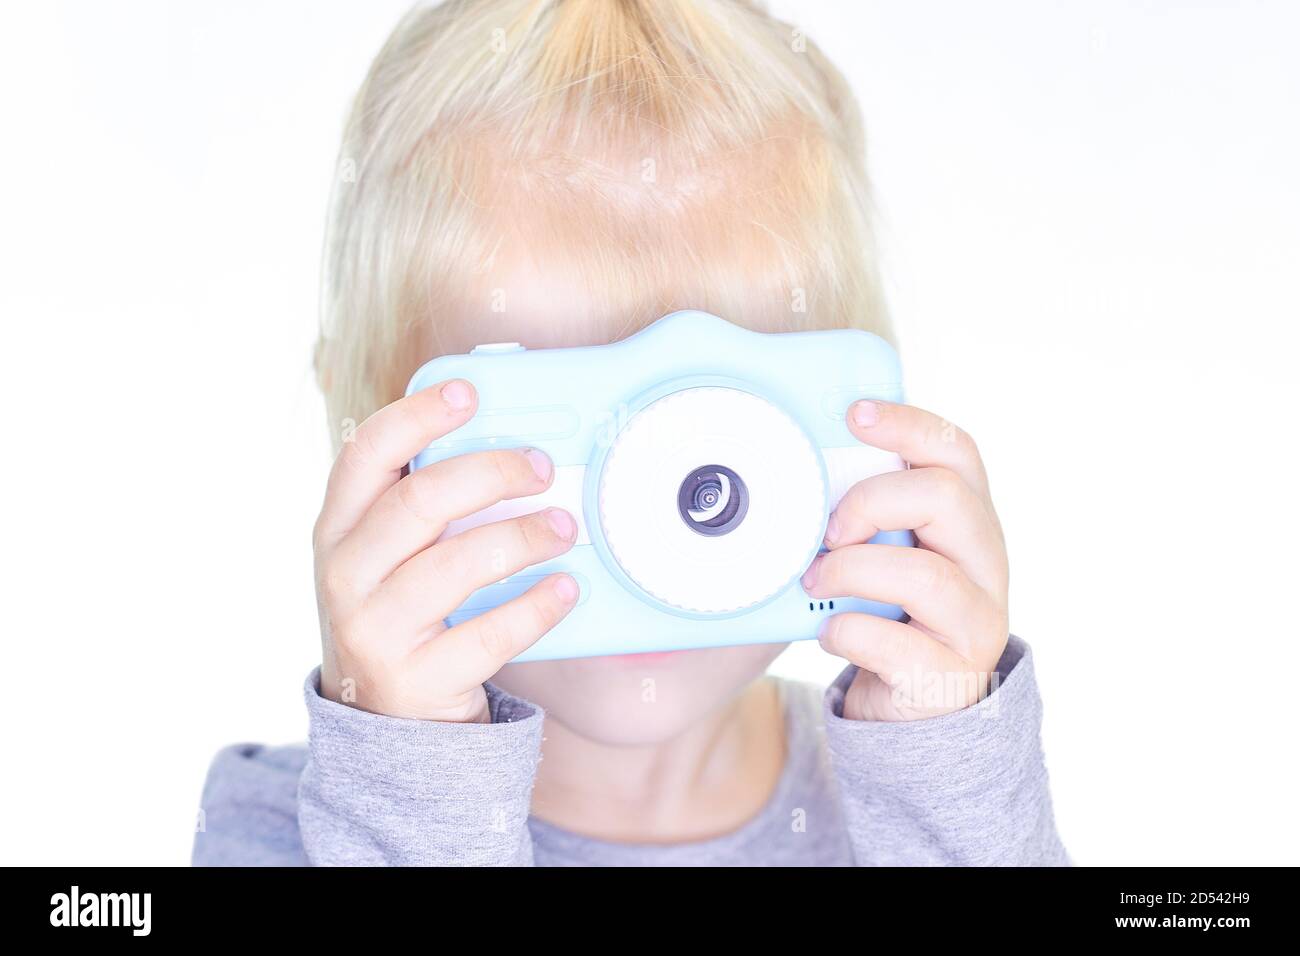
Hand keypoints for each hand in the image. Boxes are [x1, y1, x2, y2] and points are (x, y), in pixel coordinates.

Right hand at [312, 379, 578, 722]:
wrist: (384, 724)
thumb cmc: (402, 614)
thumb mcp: (389, 556)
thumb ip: (425, 507)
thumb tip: (508, 446)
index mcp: (338, 529)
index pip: (365, 454)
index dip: (416, 416)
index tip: (469, 392)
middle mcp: (345, 575)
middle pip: (417, 504)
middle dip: (488, 474)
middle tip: (540, 467)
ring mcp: (373, 632)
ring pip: (453, 567)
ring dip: (520, 538)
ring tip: (564, 526)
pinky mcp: (415, 681)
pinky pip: (485, 636)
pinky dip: (533, 608)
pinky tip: (566, 589)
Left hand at [804, 400, 1009, 720]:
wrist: (910, 716)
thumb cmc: (890, 616)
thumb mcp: (887, 551)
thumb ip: (869, 511)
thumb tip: (807, 457)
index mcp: (971, 522)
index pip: (958, 451)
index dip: (908, 424)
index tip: (854, 414)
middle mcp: (988, 567)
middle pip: (947, 496)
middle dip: (872, 500)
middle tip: (830, 529)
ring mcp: (976, 624)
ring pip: (922, 574)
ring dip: (851, 570)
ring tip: (816, 580)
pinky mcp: (948, 677)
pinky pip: (894, 643)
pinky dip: (847, 633)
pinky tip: (830, 633)